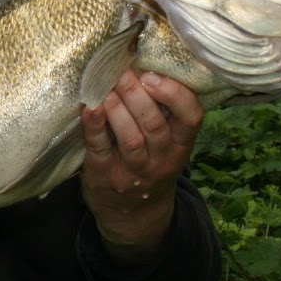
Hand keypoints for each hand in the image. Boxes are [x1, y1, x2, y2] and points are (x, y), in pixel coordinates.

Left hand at [79, 71, 203, 258]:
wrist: (134, 217)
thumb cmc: (150, 167)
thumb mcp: (169, 147)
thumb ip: (164, 114)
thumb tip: (143, 64)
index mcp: (181, 146)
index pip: (191, 117)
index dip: (175, 94)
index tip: (153, 75)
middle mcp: (161, 160)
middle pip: (154, 124)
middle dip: (137, 93)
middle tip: (121, 69)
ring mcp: (134, 171)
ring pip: (130, 137)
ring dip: (117, 107)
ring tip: (104, 83)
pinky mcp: (105, 176)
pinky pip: (100, 149)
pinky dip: (94, 126)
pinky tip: (89, 106)